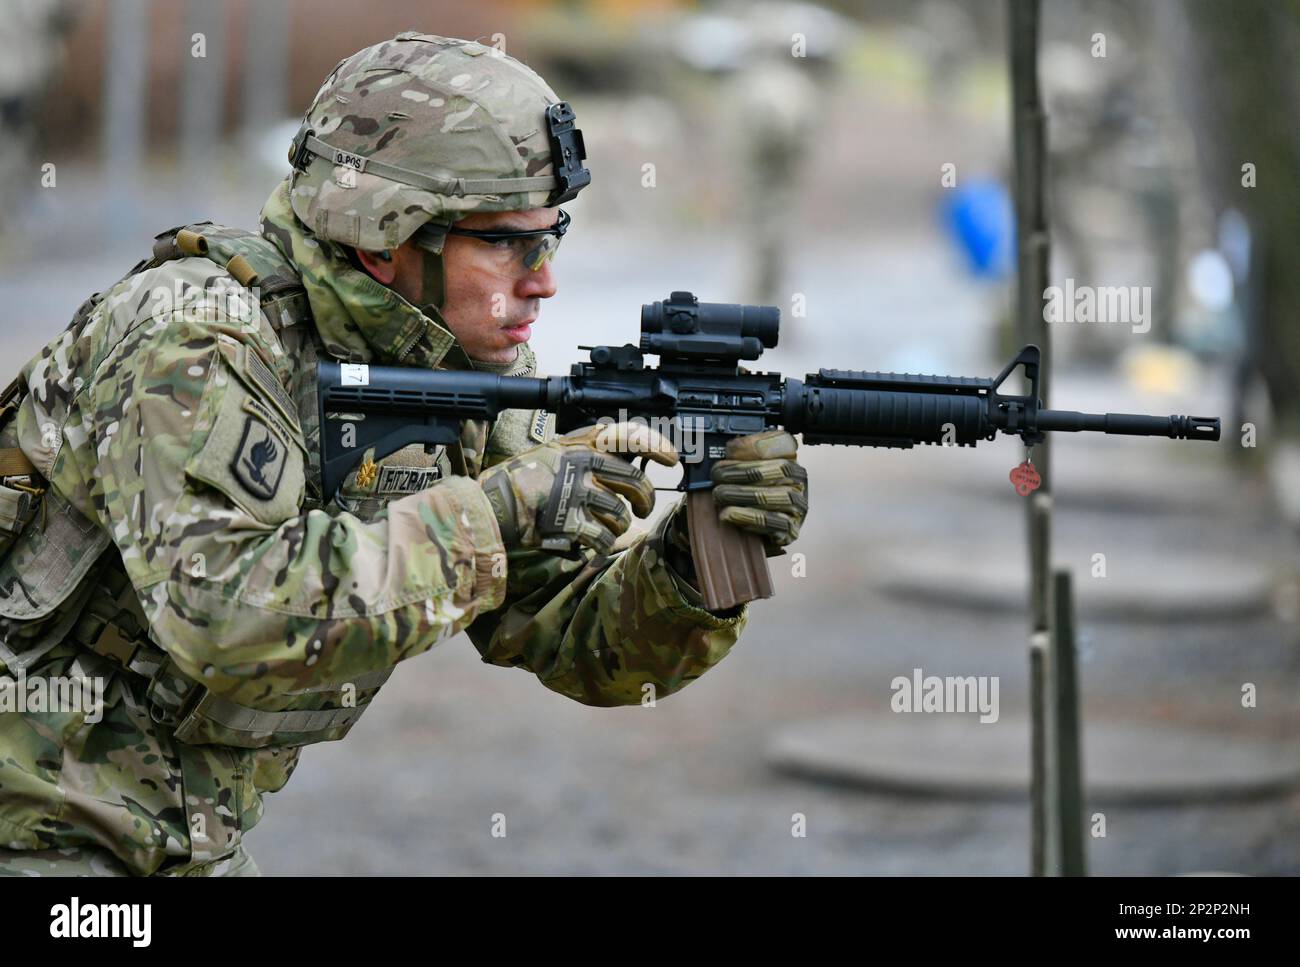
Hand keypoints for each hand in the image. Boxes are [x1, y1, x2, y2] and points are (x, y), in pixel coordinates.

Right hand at [479, 421, 677, 554]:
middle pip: (635, 482)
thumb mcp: (556, 452)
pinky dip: (605, 544)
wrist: (493, 504)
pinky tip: (597, 544)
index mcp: (581, 445)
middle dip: (645, 500)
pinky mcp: (570, 521)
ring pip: (621, 513)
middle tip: (643, 508)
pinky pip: (604, 537)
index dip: (656, 446)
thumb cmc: (523, 479)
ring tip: (612, 527)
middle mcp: (583, 464)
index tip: (672, 459)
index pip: (628, 435)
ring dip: (621, 525)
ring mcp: (577, 492)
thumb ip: (588, 451)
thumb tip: (622, 458)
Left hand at [709, 429, 807, 549]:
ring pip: (781, 496)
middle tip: (718, 475)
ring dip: (745, 494)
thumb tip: (731, 447)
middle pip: (781, 469)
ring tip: (720, 495)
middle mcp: (798, 481)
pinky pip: (776, 523)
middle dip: (746, 471)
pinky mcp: (791, 530)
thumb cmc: (747, 495)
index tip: (731, 449)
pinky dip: (750, 518)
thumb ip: (740, 457)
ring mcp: (798, 506)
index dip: (759, 444)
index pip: (784, 442)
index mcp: (789, 459)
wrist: (752, 530)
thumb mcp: (743, 472)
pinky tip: (730, 514)